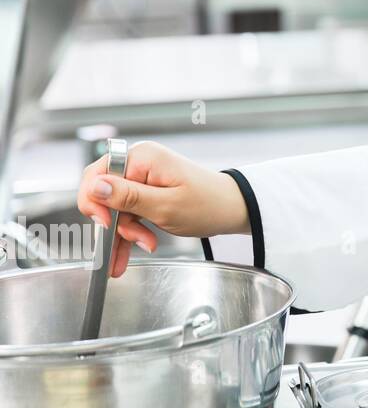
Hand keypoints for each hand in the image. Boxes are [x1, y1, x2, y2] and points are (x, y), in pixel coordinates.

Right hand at [76, 140, 250, 277]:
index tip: (108, 226)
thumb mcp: (165, 206)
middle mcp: (139, 163)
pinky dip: (130, 231)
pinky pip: (128, 212)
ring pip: (115, 209)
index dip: (96, 204)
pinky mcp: (147, 191)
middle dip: (114, 224)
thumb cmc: (208, 204)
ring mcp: (143, 177)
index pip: (96, 177)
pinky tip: (133, 249)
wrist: (233, 209)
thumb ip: (128, 197)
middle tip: (132, 242)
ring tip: (143, 247)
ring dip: (123, 233)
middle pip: (104, 195)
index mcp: (141, 157)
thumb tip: (95, 186)